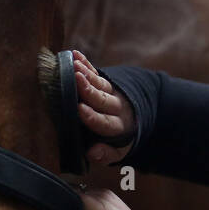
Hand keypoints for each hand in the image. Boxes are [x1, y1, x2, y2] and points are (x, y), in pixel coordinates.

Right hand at [71, 49, 135, 164]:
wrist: (135, 119)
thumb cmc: (118, 140)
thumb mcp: (118, 151)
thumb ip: (106, 154)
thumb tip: (92, 153)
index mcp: (118, 127)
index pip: (105, 122)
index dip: (93, 117)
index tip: (80, 109)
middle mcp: (116, 108)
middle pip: (102, 99)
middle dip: (88, 89)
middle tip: (75, 78)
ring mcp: (111, 94)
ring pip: (99, 84)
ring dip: (86, 73)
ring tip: (73, 63)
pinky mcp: (106, 84)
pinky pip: (96, 73)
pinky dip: (86, 64)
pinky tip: (74, 55)